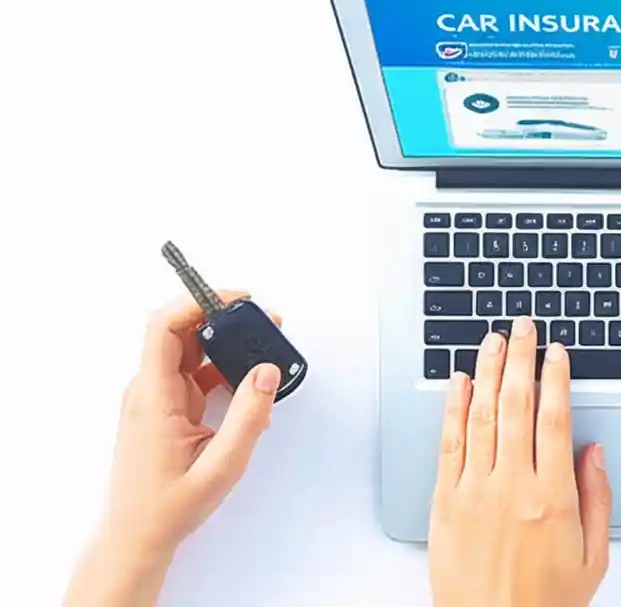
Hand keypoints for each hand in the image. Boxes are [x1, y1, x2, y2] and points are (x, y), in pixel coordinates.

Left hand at [64, 291, 283, 606]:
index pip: (164, 327)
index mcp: (154, 396)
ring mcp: (157, 398)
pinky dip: (223, 371)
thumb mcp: (221, 466)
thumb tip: (266, 371)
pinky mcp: (167, 408)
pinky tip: (249, 388)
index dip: (199, 302)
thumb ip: (248, 416)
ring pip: (191, 351)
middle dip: (223, 318)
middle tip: (264, 322)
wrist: (137, 537)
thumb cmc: (170, 507)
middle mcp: (150, 389)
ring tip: (264, 350)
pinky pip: (195, 374)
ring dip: (226, 345)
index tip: (237, 299)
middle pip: (181, 332)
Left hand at [428, 316, 610, 606]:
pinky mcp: (444, 502)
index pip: (555, 419)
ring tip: (493, 341)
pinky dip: (453, 408)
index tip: (558, 353)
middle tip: (524, 328)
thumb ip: (597, 499)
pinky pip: (448, 444)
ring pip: (480, 415)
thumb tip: (593, 451)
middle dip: (520, 359)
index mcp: (552, 498)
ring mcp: (473, 492)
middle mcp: (511, 487)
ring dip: (486, 371)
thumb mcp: (593, 557)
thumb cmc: (542, 604)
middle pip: (515, 405)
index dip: (556, 379)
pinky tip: (458, 383)